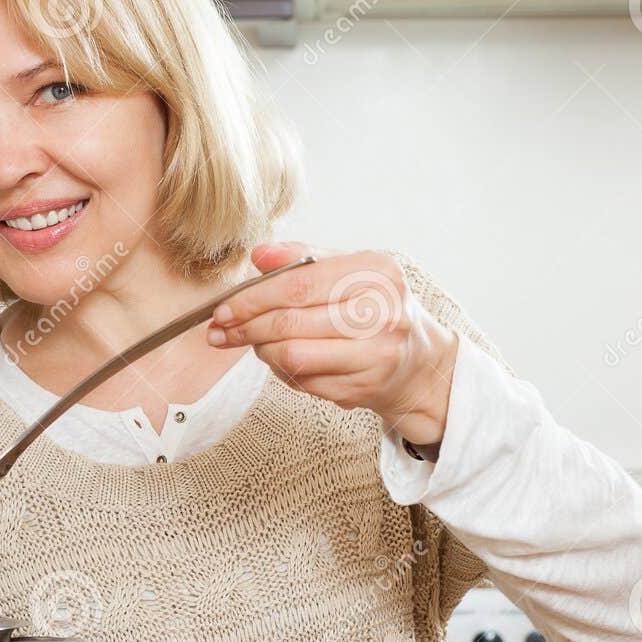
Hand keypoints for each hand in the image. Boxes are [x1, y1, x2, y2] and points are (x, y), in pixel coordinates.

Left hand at [207, 244, 459, 446]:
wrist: (420, 362)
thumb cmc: (377, 308)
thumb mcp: (351, 270)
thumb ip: (304, 258)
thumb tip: (260, 254)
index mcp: (377, 272)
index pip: (298, 285)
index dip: (253, 298)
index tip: (225, 307)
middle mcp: (382, 313)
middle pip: (291, 323)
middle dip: (246, 328)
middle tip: (222, 331)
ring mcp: (375, 355)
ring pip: (293, 357)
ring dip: (261, 351)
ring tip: (253, 342)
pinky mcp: (365, 388)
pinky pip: (304, 381)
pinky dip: (282, 371)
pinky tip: (280, 360)